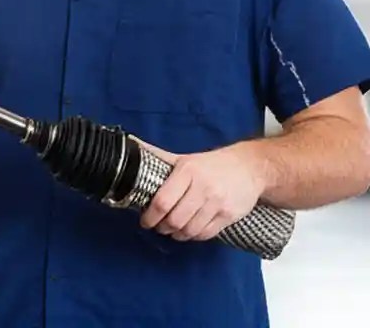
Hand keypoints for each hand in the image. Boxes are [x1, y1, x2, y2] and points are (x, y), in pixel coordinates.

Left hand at [139, 143, 266, 241]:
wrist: (250, 167)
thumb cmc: (213, 165)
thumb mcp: (185, 159)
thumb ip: (159, 157)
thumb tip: (133, 147)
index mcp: (188, 171)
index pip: (163, 201)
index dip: (150, 216)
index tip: (145, 220)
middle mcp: (203, 187)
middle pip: (175, 219)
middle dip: (162, 227)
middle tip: (158, 227)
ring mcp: (218, 203)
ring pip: (190, 229)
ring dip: (177, 234)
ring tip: (172, 230)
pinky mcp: (229, 215)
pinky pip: (206, 234)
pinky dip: (194, 236)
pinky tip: (189, 231)